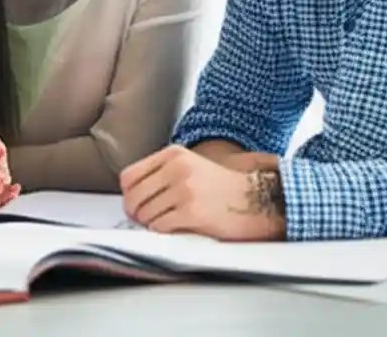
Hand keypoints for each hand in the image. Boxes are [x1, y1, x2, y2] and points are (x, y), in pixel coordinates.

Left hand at [120, 145, 285, 240]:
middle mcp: (177, 169)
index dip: (127, 195)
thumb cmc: (224, 187)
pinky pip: (160, 226)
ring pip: (145, 213)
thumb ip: (162, 173)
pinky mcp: (193, 212)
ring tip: (164, 223)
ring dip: (150, 223)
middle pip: (133, 197)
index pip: (129, 176)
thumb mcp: (191, 166)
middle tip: (143, 219)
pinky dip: (162, 231)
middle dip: (135, 212)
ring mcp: (185, 190)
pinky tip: (174, 228)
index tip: (133, 203)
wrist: (258, 200)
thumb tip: (131, 194)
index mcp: (174, 155)